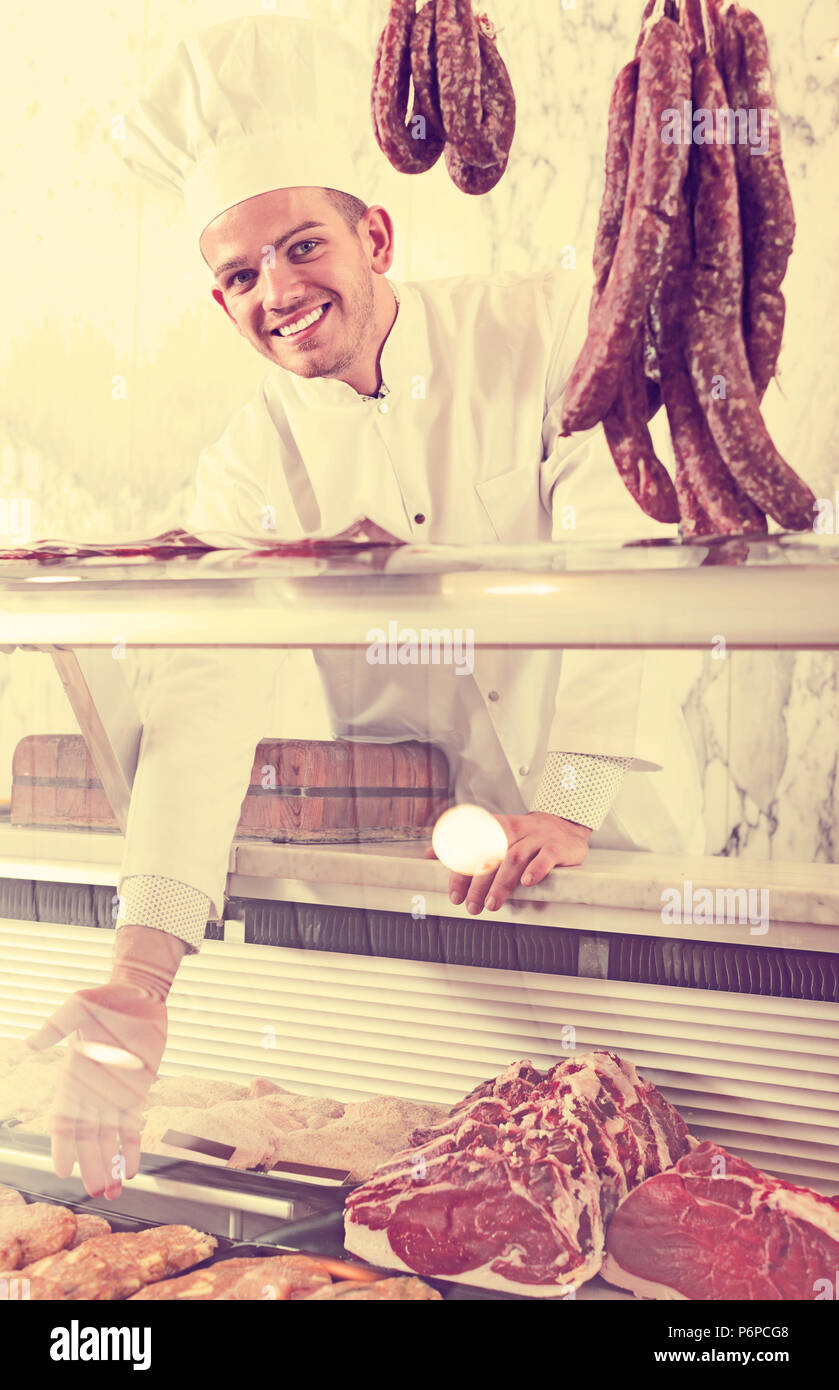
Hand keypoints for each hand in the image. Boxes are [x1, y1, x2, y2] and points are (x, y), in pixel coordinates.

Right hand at [26, 983, 166, 1199]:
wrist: (139, 995)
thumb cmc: (105, 999)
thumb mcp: (76, 1007)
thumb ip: (55, 1027)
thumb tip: (32, 1043)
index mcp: (72, 1079)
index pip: (63, 1120)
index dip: (61, 1146)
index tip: (62, 1169)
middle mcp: (90, 1094)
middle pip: (86, 1139)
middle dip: (89, 1166)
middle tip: (93, 1192)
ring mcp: (113, 1097)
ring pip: (107, 1141)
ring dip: (108, 1166)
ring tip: (111, 1192)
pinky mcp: (135, 1094)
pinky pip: (131, 1129)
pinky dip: (131, 1150)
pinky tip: (130, 1171)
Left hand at [426, 811, 591, 914]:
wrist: (563, 824)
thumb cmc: (524, 835)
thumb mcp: (493, 834)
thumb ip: (462, 844)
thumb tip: (430, 854)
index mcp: (497, 827)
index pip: (473, 848)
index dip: (461, 872)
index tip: (455, 895)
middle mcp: (516, 831)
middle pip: (492, 856)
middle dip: (478, 884)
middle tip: (470, 906)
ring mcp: (537, 838)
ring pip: (515, 858)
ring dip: (502, 883)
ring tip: (491, 904)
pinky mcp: (556, 847)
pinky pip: (546, 857)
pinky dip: (536, 869)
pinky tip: (527, 882)